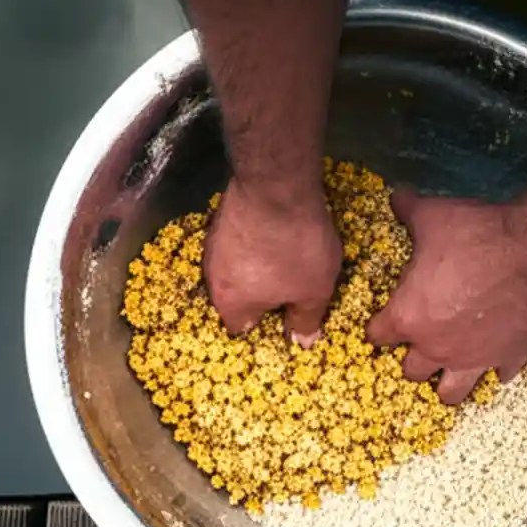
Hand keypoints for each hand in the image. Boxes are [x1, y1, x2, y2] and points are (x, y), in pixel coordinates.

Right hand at [204, 180, 342, 343]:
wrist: (278, 184)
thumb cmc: (297, 247)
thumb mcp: (314, 292)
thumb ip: (306, 320)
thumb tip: (302, 343)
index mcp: (231, 302)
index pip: (241, 329)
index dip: (266, 327)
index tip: (286, 317)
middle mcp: (213, 276)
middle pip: (237, 296)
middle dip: (262, 295)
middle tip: (292, 286)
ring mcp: (214, 242)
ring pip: (237, 266)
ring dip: (258, 266)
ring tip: (286, 257)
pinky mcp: (222, 216)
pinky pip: (240, 241)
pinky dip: (256, 242)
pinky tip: (277, 233)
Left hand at [367, 190, 526, 403]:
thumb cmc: (478, 236)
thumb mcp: (434, 216)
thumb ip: (409, 211)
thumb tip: (396, 196)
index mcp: (410, 317)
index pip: (377, 336)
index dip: (378, 327)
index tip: (384, 321)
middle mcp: (437, 348)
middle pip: (411, 371)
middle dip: (412, 358)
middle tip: (421, 340)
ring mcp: (475, 359)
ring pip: (451, 392)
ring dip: (447, 381)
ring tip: (451, 367)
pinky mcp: (510, 358)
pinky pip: (499, 376)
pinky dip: (496, 367)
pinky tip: (497, 354)